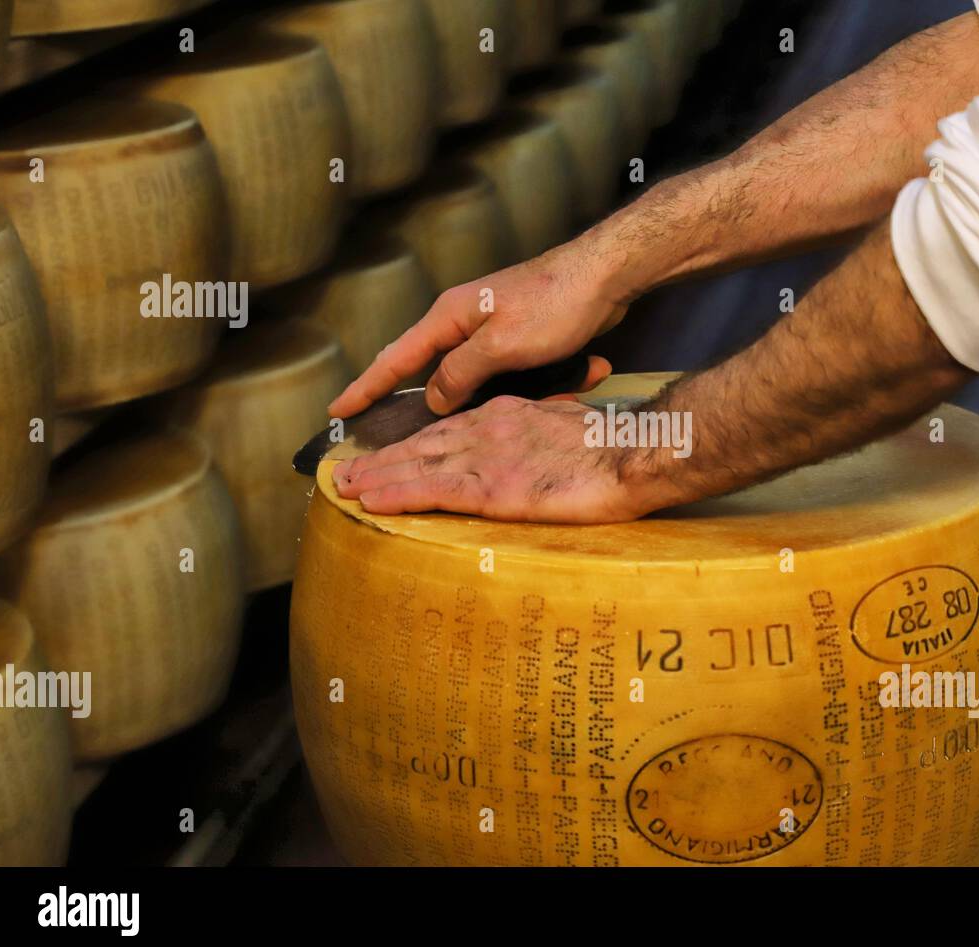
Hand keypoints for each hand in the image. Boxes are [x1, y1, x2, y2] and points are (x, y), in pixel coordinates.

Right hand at [327, 239, 629, 419]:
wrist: (604, 278)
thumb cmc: (554, 304)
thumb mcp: (500, 346)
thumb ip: (461, 373)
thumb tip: (431, 399)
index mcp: (448, 318)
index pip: (394, 359)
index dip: (364, 389)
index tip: (336, 412)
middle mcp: (461, 322)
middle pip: (417, 366)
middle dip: (393, 396)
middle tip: (369, 426)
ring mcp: (488, 329)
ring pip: (456, 373)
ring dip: (444, 400)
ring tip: (418, 429)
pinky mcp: (514, 338)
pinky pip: (488, 372)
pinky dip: (485, 392)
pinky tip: (482, 410)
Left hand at [329, 395, 676, 523]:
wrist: (634, 451)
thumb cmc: (617, 444)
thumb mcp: (573, 425)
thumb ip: (545, 433)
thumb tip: (539, 448)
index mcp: (510, 414)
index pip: (451, 428)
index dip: (416, 443)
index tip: (392, 454)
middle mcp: (489, 428)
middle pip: (424, 444)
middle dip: (383, 459)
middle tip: (348, 472)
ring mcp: (488, 456)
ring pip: (418, 465)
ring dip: (377, 476)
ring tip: (344, 487)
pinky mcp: (493, 486)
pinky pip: (433, 490)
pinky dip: (397, 494)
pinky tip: (371, 501)